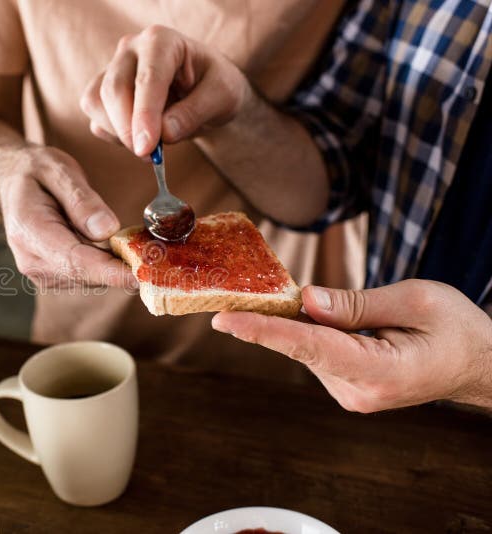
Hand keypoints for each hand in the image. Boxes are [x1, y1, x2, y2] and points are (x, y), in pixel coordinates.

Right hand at [0, 145, 136, 288]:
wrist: (12, 180)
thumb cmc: (36, 170)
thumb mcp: (58, 170)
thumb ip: (81, 200)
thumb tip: (108, 230)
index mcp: (29, 231)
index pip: (74, 260)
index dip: (110, 271)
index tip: (142, 274)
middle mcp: (31, 259)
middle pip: (85, 274)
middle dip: (122, 269)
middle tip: (159, 259)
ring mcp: (40, 271)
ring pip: (89, 278)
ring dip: (116, 268)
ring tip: (142, 249)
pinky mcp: (53, 275)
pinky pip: (86, 275)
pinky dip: (107, 266)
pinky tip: (122, 250)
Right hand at [80, 25, 249, 155]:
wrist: (203, 90)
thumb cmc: (214, 86)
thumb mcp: (222, 96)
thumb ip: (195, 113)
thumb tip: (164, 134)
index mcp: (162, 41)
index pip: (147, 78)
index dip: (145, 114)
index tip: (147, 147)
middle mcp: (130, 49)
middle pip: (114, 90)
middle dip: (128, 129)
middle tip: (151, 156)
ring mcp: (112, 69)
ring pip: (96, 104)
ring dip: (119, 133)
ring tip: (153, 146)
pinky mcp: (102, 92)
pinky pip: (96, 119)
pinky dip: (115, 137)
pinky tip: (140, 137)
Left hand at [212, 280, 491, 411]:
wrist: (480, 364)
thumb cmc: (457, 329)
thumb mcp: (416, 301)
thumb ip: (357, 304)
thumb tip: (306, 300)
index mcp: (381, 372)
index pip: (309, 346)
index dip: (263, 330)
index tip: (225, 319)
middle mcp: (358, 392)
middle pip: (302, 346)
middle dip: (272, 317)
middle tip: (239, 290)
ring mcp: (352, 396)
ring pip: (308, 349)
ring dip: (300, 322)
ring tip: (318, 301)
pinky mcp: (348, 390)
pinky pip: (318, 354)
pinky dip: (311, 333)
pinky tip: (321, 316)